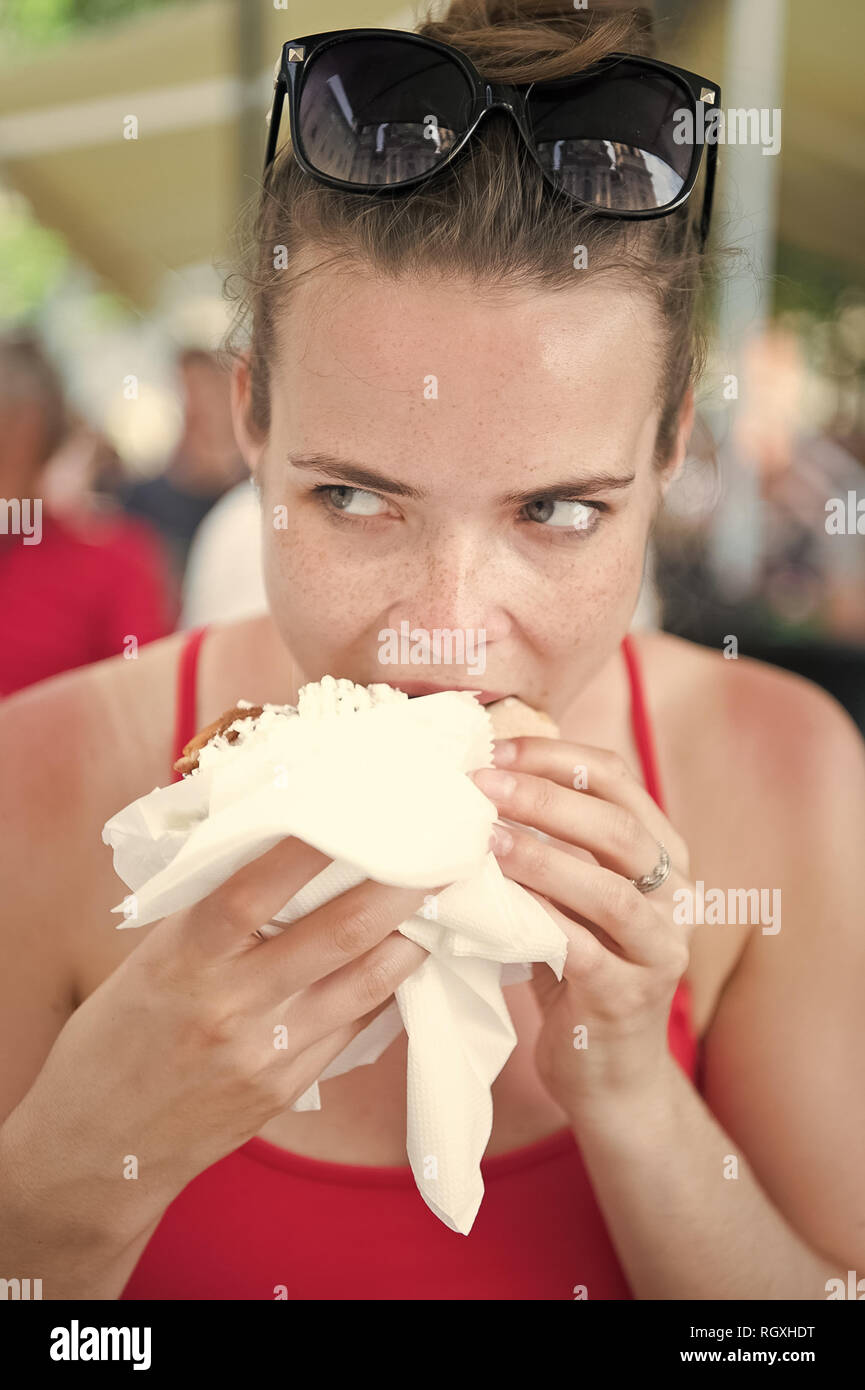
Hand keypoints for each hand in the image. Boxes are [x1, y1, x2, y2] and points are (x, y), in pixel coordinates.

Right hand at [3, 838, 436, 1242]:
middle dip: (399, 887)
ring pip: (365, 982)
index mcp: (185, 958)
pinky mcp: (290, 1088)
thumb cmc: (120, 1033)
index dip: (310, 844)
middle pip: (336, 934)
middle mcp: (231, 1003)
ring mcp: (267, 1052)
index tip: (358, 801)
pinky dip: (387, 986)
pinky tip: (409, 956)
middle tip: (443, 848)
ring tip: (444, 898)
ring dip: (413, 937)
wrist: (96, 1146)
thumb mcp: (152, 961)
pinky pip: (356, 1026)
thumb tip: (282, 852)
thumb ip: (213, 915)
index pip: (254, 887)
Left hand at [472, 737, 693, 1121]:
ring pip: (609, 889)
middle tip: (482, 785)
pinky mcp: (628, 999)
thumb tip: (479, 783)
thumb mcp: (573, 897)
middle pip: (617, 827)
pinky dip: (538, 919)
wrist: (609, 1075)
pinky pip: (583, 949)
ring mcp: (660, 950)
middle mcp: (677, 896)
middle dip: (544, 797)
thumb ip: (550, 845)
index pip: (618, 780)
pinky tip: (496, 901)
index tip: (496, 749)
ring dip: (542, 857)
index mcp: (664, 855)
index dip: (556, 757)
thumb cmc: (578, 970)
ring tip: (486, 839)